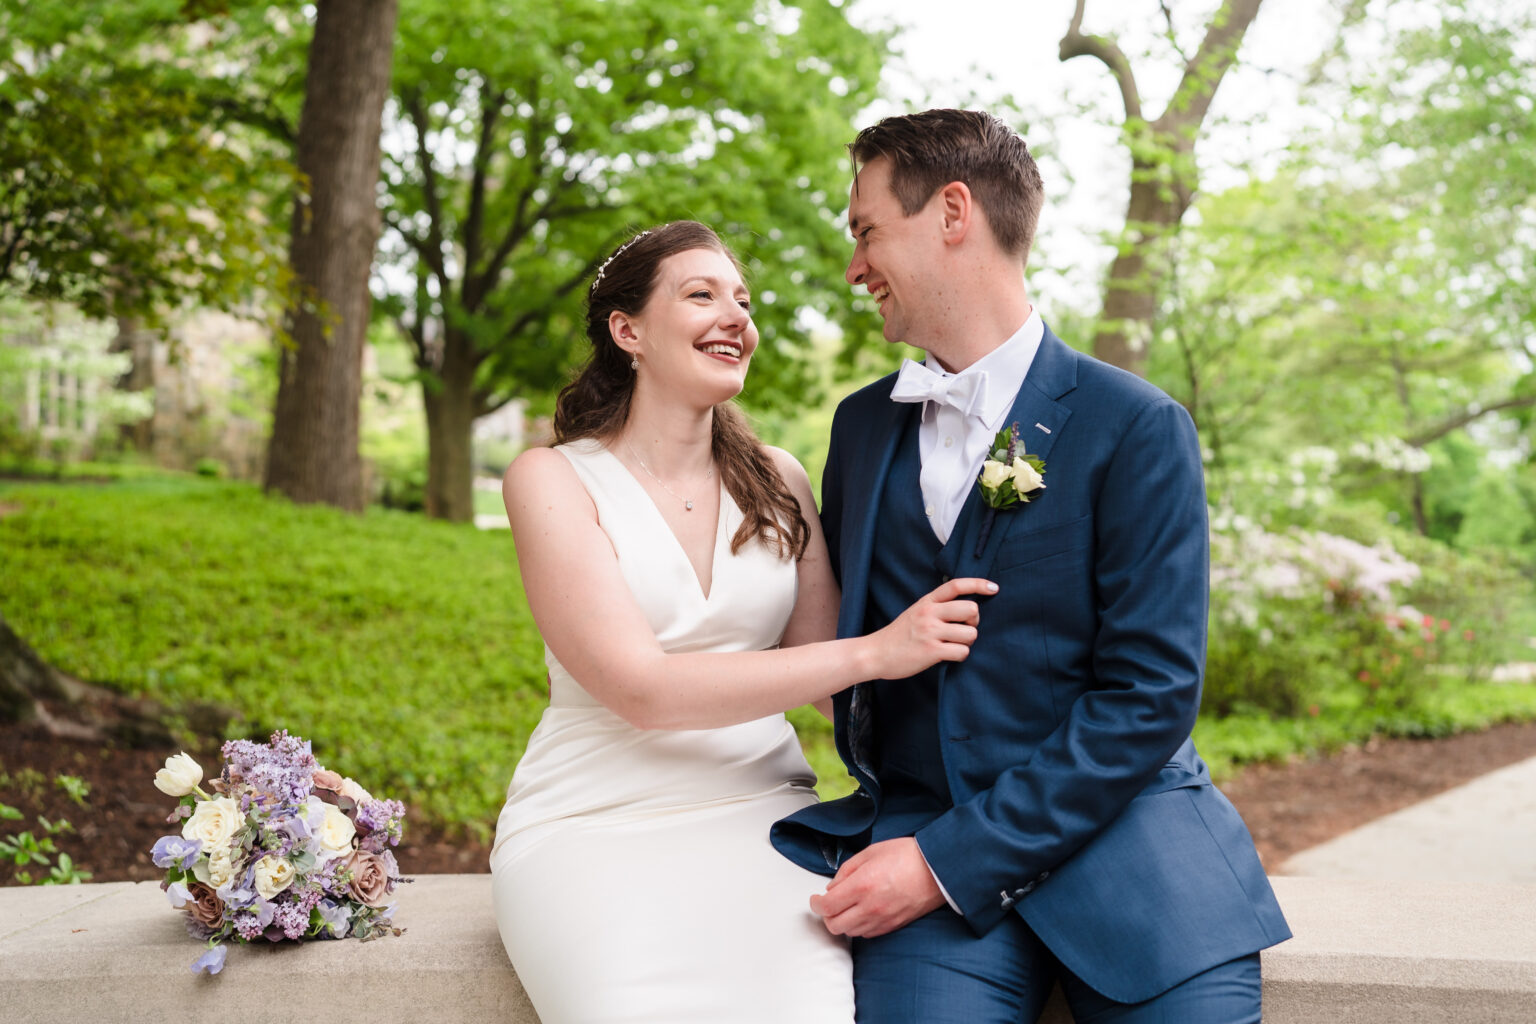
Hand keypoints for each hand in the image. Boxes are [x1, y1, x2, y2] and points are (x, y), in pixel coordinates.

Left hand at [809, 837, 946, 937]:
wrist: (938, 869)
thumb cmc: (907, 855)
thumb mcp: (870, 852)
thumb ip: (846, 871)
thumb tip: (832, 888)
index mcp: (862, 885)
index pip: (826, 906)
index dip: (815, 904)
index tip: (815, 899)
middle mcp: (870, 907)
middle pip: (834, 925)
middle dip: (826, 915)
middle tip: (828, 903)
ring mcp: (882, 920)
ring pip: (850, 932)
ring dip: (842, 921)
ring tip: (846, 907)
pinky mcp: (892, 926)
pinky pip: (866, 934)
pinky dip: (858, 926)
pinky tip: (862, 913)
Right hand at [870, 577, 994, 678]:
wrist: (875, 653)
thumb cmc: (899, 635)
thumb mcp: (916, 612)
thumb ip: (937, 608)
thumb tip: (968, 610)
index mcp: (927, 601)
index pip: (956, 585)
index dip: (978, 584)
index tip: (994, 588)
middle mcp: (929, 613)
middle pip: (971, 609)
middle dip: (974, 622)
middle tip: (964, 629)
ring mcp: (930, 631)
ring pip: (970, 633)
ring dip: (967, 642)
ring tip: (953, 645)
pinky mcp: (931, 651)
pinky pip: (962, 652)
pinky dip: (960, 655)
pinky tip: (948, 656)